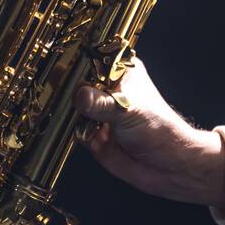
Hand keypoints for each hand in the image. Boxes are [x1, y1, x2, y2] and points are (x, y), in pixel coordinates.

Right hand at [73, 57, 224, 211]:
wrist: (167, 166)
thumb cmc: (159, 129)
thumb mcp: (129, 110)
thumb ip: (102, 103)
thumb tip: (80, 95)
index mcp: (121, 71)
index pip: (92, 58)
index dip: (76, 61)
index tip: (61, 67)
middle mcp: (106, 88)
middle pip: (76, 80)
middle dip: (66, 87)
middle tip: (57, 90)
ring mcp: (97, 111)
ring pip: (70, 104)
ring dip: (64, 108)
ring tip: (60, 109)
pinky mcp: (90, 132)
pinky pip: (69, 127)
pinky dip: (65, 128)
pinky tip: (65, 125)